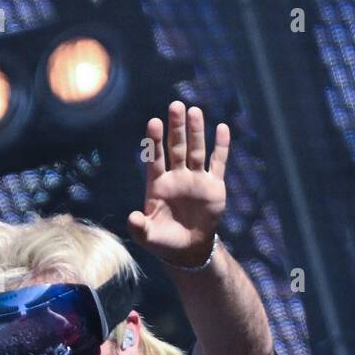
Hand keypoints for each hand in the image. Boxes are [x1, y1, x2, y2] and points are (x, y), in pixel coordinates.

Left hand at [127, 100, 228, 267]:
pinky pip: (218, 162)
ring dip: (196, 131)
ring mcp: (195, 178)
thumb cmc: (163, 241)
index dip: (155, 141)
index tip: (154, 122)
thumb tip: (132, 218)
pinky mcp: (213, 185)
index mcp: (158, 184)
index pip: (155, 158)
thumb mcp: (148, 237)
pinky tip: (222, 128)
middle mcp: (176, 176)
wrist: (189, 249)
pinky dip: (221, 146)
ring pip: (196, 150)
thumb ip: (139, 227)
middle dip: (176, 128)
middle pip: (176, 147)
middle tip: (176, 105)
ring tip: (195, 111)